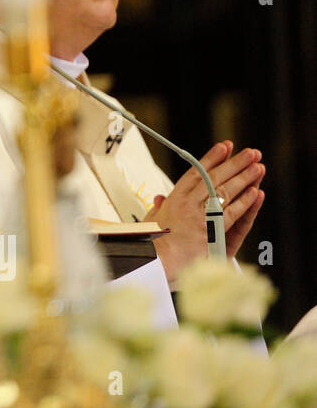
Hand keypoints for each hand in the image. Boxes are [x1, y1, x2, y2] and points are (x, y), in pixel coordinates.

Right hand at [147, 141, 264, 283]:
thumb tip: (160, 197)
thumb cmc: (150, 243)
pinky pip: (230, 212)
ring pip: (224, 191)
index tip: (224, 146)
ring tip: (258, 166)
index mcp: (174, 199)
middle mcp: (186, 203)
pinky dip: (243, 201)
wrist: (154, 260)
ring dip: (243, 177)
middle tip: (250, 152)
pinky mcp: (209, 229)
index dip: (211, 158)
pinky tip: (254, 191)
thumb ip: (159, 208)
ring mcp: (198, 215)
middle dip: (234, 163)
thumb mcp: (151, 220)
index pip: (195, 173)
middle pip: (213, 178)